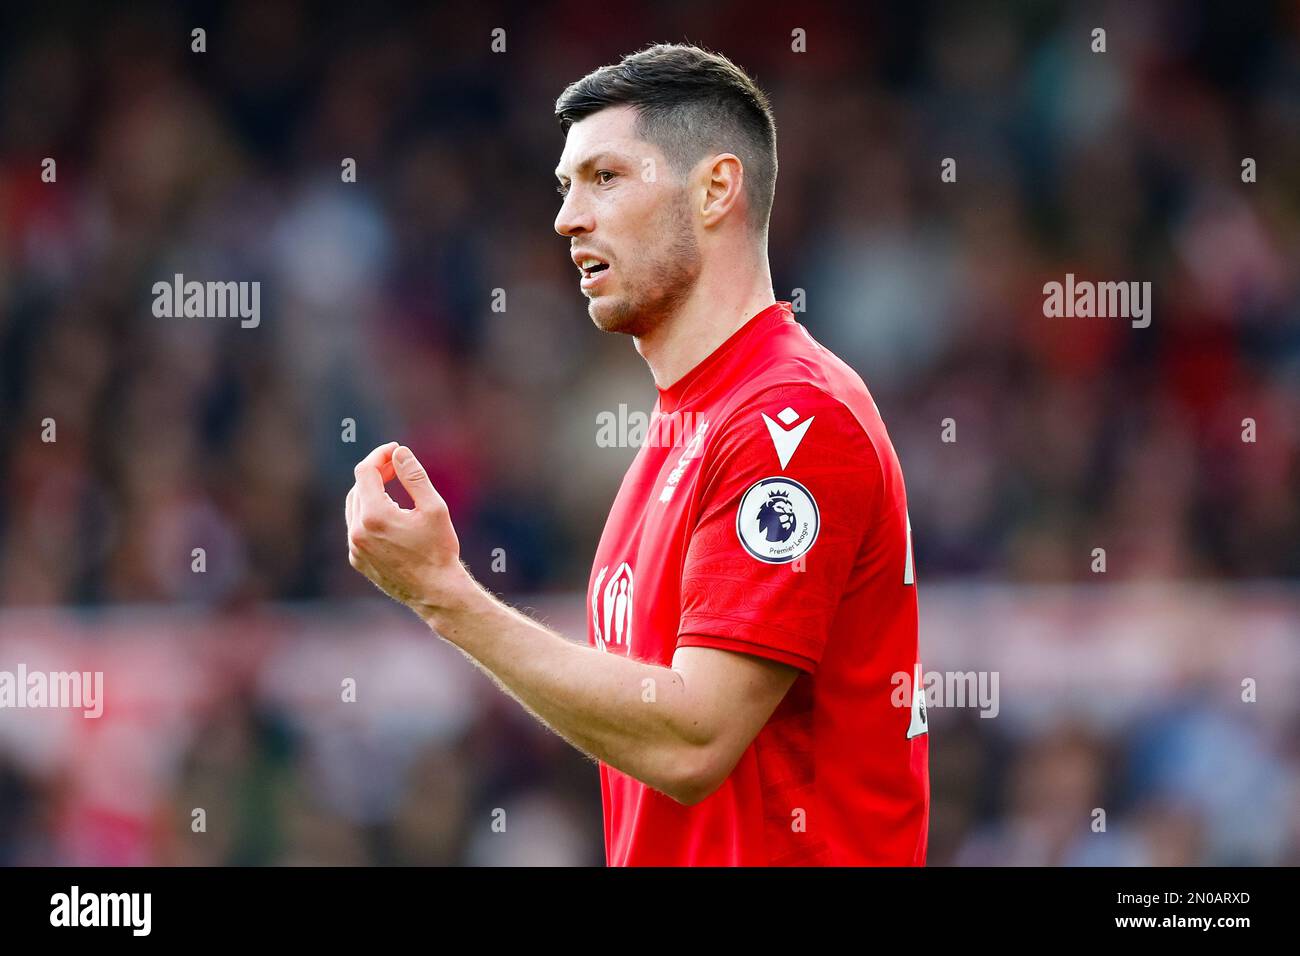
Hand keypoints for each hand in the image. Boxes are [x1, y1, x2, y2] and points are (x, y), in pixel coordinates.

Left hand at [346, 442, 465, 614]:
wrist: (436, 593)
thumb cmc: (439, 550)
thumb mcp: (434, 508)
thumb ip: (414, 476)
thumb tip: (399, 453)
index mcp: (374, 516)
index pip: (365, 472)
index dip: (379, 456)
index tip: (395, 451)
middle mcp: (357, 532)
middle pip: (358, 488)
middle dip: (377, 473)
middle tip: (399, 468)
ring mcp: (355, 548)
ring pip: (354, 508)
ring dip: (371, 493)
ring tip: (394, 490)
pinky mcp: (358, 560)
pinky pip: (356, 529)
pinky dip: (369, 515)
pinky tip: (391, 518)